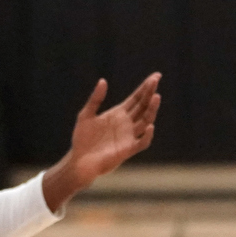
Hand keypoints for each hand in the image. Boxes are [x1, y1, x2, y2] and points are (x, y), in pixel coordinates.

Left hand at [42, 73, 161, 209]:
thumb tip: (103, 80)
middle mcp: (127, 123)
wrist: (79, 159)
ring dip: (152, 110)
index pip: (136, 98)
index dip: (145, 87)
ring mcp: (129, 136)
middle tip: (156, 80)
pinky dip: (147, 135)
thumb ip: (95, 99)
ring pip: (146, 121)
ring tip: (156, 97)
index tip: (155, 76)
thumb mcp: (86, 115)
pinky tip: (149, 125)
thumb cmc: (83, 138)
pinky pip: (142, 142)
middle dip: (150, 93)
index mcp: (119, 114)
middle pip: (143, 106)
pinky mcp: (128, 149)